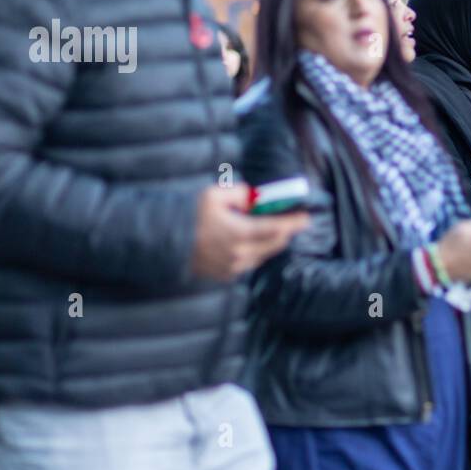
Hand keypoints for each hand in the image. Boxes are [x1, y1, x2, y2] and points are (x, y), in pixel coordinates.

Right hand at [190, 186, 309, 280]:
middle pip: (274, 244)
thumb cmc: (189, 215)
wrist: (164, 240)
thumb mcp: (215, 195)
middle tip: (291, 222)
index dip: (293, 223)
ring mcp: (233, 267)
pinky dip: (255, 253)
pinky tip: (250, 243)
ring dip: (270, 243)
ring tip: (271, 230)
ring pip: (263, 255)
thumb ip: (241, 194)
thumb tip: (257, 198)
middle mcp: (240, 254)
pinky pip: (249, 264)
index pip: (277, 229)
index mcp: (240, 234)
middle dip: (285, 233)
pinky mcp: (226, 275)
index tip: (305, 218)